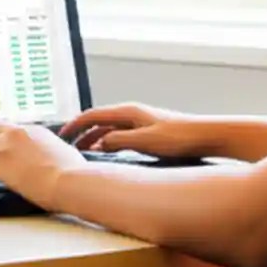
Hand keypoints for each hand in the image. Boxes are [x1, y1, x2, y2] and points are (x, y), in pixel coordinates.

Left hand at [0, 122, 85, 210]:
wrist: (67, 179)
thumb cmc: (72, 171)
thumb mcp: (62, 151)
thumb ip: (48, 149)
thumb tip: (48, 156)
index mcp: (34, 130)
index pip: (8, 127)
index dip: (3, 137)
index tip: (3, 147)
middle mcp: (17, 132)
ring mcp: (6, 145)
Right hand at [58, 102, 207, 157]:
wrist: (205, 135)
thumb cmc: (178, 137)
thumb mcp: (145, 141)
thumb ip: (120, 141)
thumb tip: (100, 142)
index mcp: (128, 112)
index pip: (93, 114)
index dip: (75, 125)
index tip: (61, 135)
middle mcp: (132, 113)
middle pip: (99, 121)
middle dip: (82, 133)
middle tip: (67, 147)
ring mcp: (140, 122)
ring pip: (109, 129)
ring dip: (95, 139)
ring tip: (83, 152)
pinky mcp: (147, 131)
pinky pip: (120, 135)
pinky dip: (109, 143)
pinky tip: (108, 154)